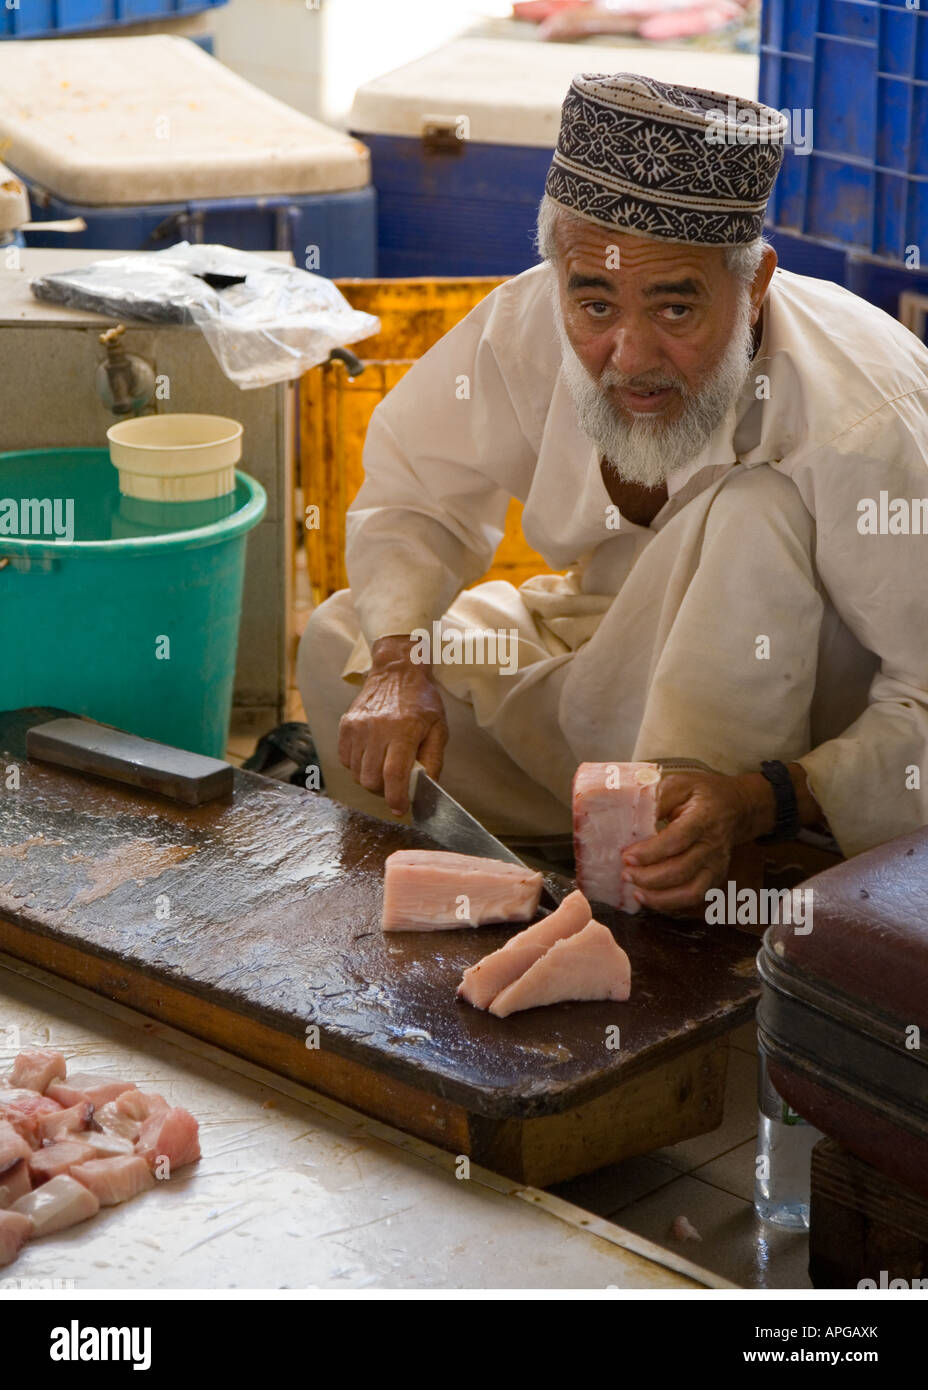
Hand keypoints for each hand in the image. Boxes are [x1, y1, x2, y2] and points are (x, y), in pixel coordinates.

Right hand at [337, 635, 447, 815]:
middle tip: (395, 788)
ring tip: (384, 771)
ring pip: (357, 773)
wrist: (396, 671)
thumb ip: (433, 760)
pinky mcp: (346, 726)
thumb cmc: (421, 700)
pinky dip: (357, 767)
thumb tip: (427, 789)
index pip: (394, 775)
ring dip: (371, 781)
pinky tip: (371, 758)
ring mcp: (358, 728)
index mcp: (404, 730)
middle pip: (371, 779)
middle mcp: (377, 729)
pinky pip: (346, 760)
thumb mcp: (439, 729)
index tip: (401, 809)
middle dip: (383, 792)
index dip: (396, 798)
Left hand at [621, 770, 774, 916]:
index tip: (627, 856)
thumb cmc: (702, 794)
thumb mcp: (679, 784)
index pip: (677, 839)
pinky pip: (693, 898)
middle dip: (649, 877)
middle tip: (625, 874)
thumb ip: (657, 799)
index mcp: (704, 817)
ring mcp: (717, 865)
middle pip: (681, 870)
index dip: (650, 852)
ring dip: (659, 897)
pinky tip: (649, 897)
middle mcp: (713, 845)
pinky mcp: (715, 878)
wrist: (736, 808)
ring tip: (635, 891)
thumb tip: (631, 818)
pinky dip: (670, 903)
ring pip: (690, 891)